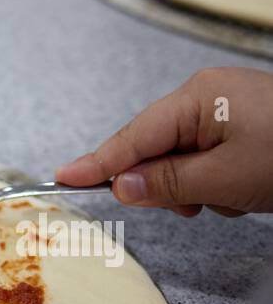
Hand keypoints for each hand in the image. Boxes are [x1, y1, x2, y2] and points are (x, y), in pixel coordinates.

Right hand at [56, 67, 272, 217]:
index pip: (132, 138)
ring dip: (194, 190)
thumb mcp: (225, 179)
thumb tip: (123, 187)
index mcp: (198, 99)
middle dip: (165, 184)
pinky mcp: (239, 126)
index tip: (63, 177)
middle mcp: (206, 98)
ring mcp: (224, 110)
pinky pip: (203, 159)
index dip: (98, 163)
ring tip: (229, 199)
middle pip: (152, 149)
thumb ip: (167, 184)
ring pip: (178, 161)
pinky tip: (240, 193)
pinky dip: (214, 184)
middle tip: (193, 206)